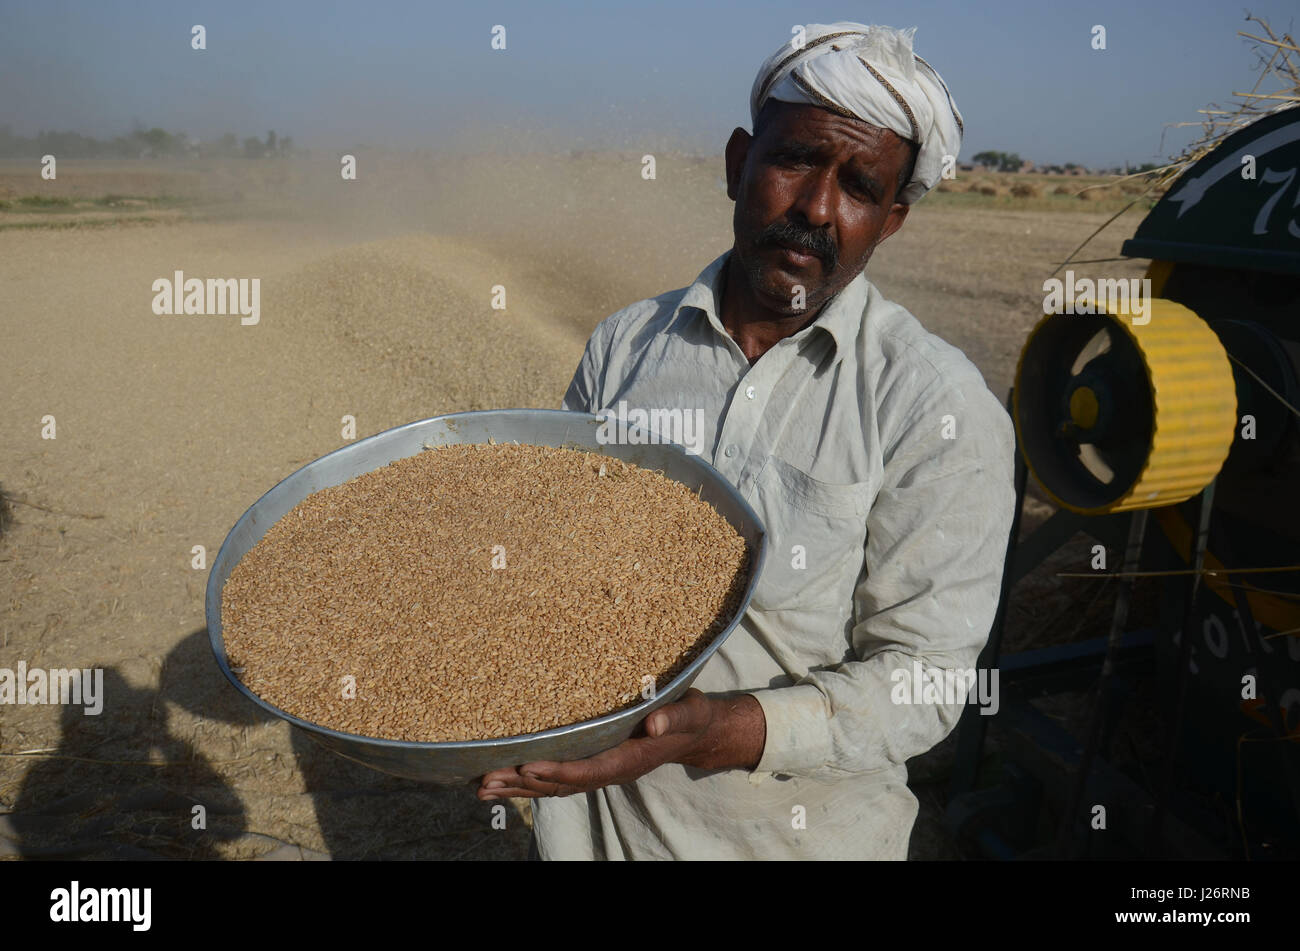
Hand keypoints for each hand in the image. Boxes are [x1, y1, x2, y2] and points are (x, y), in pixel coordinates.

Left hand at [476, 689, 764, 799]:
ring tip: (481, 788)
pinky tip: (503, 779)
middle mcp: (609, 771)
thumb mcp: (689, 712)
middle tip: (485, 780)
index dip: (556, 770)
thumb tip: (657, 722)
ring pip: (553, 786)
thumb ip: (675, 716)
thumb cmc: (689, 717)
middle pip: (560, 784)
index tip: (527, 765)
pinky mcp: (593, 764)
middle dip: (522, 783)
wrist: (694, 732)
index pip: (586, 770)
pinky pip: (556, 779)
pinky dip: (528, 781)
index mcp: (628, 760)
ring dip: (517, 787)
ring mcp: (600, 771)